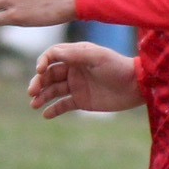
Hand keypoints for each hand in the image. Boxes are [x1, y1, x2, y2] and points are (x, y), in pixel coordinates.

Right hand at [28, 41, 142, 117]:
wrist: (136, 86)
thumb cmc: (118, 67)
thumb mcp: (97, 57)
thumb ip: (75, 55)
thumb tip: (52, 54)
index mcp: (76, 55)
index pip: (52, 56)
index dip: (43, 62)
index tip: (39, 70)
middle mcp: (73, 69)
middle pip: (49, 75)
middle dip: (38, 82)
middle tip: (32, 92)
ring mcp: (76, 86)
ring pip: (53, 90)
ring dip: (42, 96)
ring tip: (34, 104)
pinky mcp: (82, 101)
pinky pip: (63, 105)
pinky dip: (53, 109)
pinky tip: (45, 114)